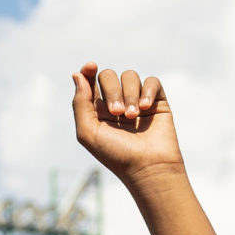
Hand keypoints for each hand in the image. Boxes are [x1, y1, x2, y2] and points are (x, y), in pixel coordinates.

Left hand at [71, 62, 184, 186]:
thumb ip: (80, 103)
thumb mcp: (88, 132)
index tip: (90, 67)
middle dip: (111, 90)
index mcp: (96, 110)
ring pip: (130, 76)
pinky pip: (152, 81)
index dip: (88, 71)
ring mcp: (137, 100)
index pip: (90, 81)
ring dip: (130, 94)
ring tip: (132, 116)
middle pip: (109, 76)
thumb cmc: (115, 154)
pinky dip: (147, 91)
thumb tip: (77, 75)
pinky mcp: (157, 101)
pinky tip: (145, 109)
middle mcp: (116, 102)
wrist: (148, 167)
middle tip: (117, 113)